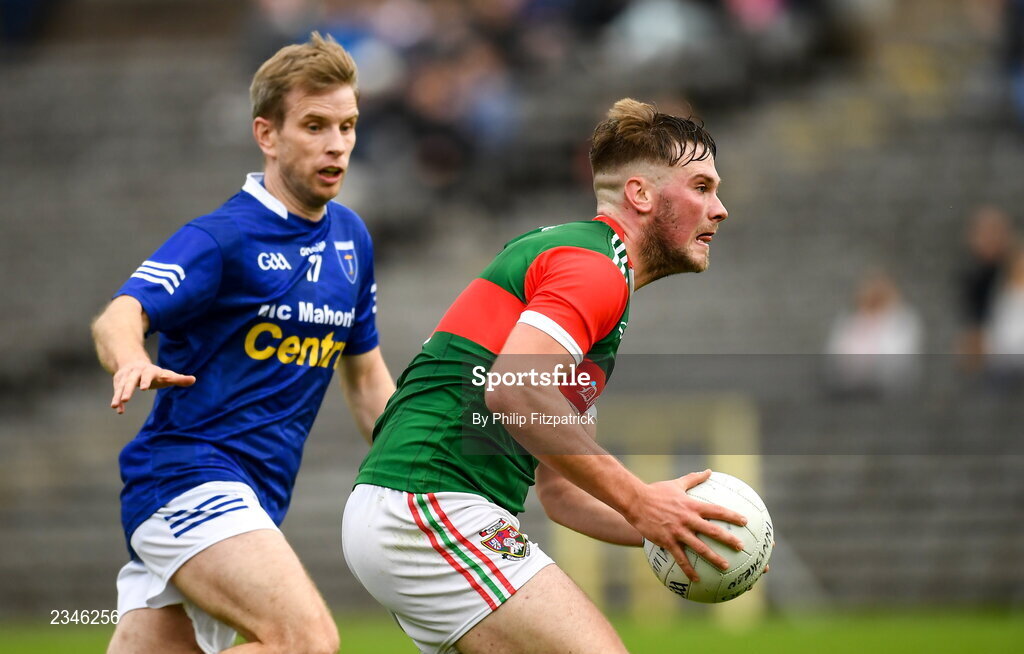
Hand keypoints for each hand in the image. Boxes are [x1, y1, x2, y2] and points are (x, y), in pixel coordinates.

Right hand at [110, 360, 194, 413]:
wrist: (134, 363)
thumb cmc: (155, 373)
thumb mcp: (167, 375)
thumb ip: (179, 379)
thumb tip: (194, 379)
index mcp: (150, 370)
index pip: (148, 374)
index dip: (146, 380)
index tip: (144, 388)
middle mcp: (136, 372)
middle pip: (131, 380)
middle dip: (128, 389)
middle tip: (126, 399)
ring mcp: (126, 376)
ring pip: (121, 386)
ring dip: (118, 395)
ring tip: (116, 406)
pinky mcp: (118, 381)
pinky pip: (117, 391)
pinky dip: (116, 399)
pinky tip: (118, 410)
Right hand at [628, 469, 747, 582]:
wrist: (636, 501)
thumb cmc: (656, 491)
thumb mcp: (677, 484)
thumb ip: (694, 478)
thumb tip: (709, 471)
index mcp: (691, 505)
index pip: (716, 510)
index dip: (731, 515)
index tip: (745, 521)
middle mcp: (687, 519)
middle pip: (712, 531)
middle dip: (728, 539)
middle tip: (741, 547)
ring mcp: (677, 531)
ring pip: (699, 547)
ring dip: (714, 558)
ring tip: (726, 567)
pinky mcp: (667, 541)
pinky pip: (680, 558)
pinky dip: (689, 569)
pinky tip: (696, 580)